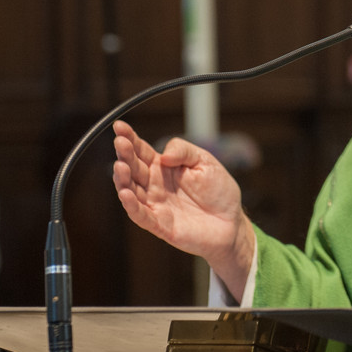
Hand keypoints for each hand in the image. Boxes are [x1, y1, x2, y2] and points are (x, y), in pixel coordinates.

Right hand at [112, 119, 255, 300]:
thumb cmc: (218, 191)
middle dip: (125, 155)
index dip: (130, 139)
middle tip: (120, 143)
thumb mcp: (205, 161)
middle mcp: (155, 185)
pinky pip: (141, 215)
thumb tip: (163, 155)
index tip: (120, 127)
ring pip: (131, 191)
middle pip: (134, 168)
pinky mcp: (160, 225)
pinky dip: (131, 206)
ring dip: (123, 179)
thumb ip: (184, 152)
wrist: (232, 221)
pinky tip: (125, 193)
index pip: (141, 151)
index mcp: (163, 167)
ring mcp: (156, 205)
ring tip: (120, 166)